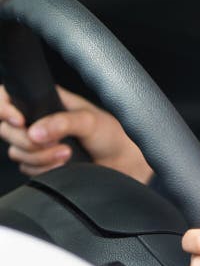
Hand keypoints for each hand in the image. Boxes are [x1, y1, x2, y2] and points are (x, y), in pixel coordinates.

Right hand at [0, 84, 152, 182]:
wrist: (122, 163)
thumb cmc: (112, 134)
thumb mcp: (90, 121)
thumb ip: (64, 122)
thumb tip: (35, 131)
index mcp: (49, 101)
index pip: (12, 96)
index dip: (5, 107)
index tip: (19, 121)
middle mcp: (40, 120)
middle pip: (8, 129)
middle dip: (29, 141)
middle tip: (57, 144)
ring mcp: (39, 143)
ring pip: (16, 151)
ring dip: (41, 158)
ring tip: (68, 154)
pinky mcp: (41, 163)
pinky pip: (27, 169)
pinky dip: (44, 169)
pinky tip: (64, 165)